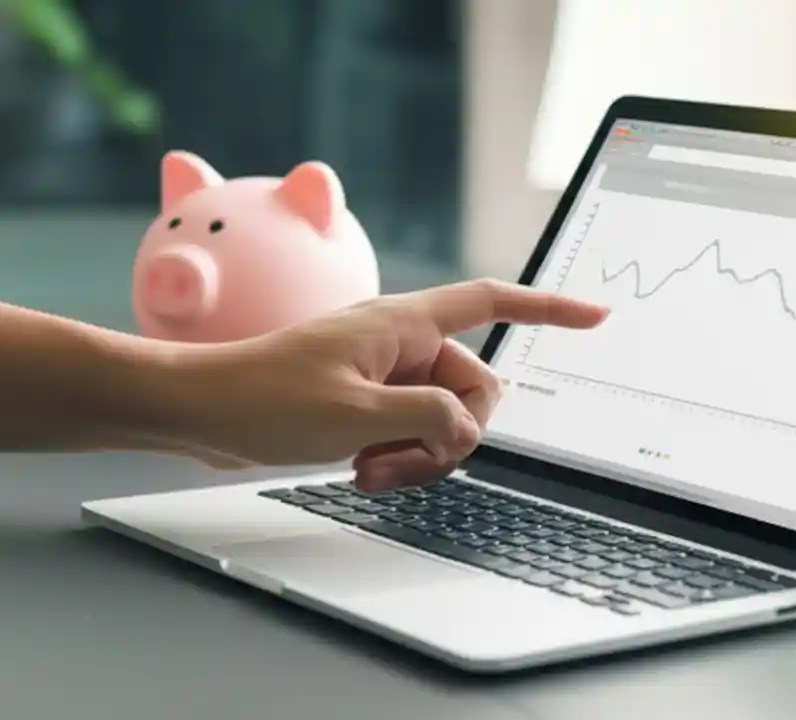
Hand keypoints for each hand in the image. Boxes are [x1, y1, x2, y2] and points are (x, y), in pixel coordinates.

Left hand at [166, 279, 606, 488]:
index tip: (595, 316)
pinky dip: (398, 457)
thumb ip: (428, 416)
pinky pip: (413, 432)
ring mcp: (387, 376)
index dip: (549, 308)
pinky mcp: (369, 403)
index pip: (492, 301)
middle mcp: (402, 345)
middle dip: (449, 436)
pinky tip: (359, 468)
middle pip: (473, 389)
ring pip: (443, 420)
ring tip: (366, 469)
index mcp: (404, 324)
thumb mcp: (354, 413)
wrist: (199, 408)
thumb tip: (466, 427)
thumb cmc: (261, 398)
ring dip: (417, 454)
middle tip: (394, 463)